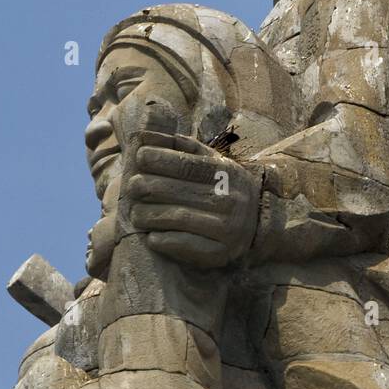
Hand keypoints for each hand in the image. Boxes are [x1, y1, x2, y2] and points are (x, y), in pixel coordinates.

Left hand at [124, 130, 261, 268]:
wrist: (257, 223)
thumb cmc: (225, 186)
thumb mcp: (214, 162)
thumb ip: (187, 149)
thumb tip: (153, 136)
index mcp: (226, 173)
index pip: (188, 164)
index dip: (161, 159)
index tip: (140, 156)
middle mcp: (229, 199)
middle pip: (178, 191)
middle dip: (148, 187)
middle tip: (131, 186)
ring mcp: (225, 227)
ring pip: (178, 218)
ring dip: (149, 215)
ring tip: (135, 212)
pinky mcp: (218, 253)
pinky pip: (184, 246)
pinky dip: (163, 240)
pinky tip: (150, 236)